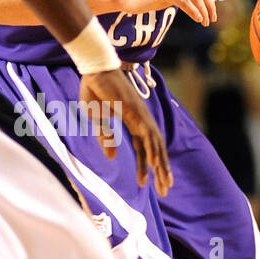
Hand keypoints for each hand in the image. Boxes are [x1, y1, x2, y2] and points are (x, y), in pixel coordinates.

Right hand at [79, 70, 172, 195]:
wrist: (94, 69)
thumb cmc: (94, 88)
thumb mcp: (96, 118)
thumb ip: (105, 137)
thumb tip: (112, 158)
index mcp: (133, 120)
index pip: (143, 148)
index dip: (145, 165)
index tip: (145, 183)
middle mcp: (141, 119)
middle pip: (155, 149)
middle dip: (161, 171)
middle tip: (165, 189)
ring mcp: (140, 116)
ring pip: (155, 146)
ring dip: (161, 166)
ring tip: (165, 185)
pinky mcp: (135, 113)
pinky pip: (146, 136)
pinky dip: (152, 152)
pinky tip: (154, 166)